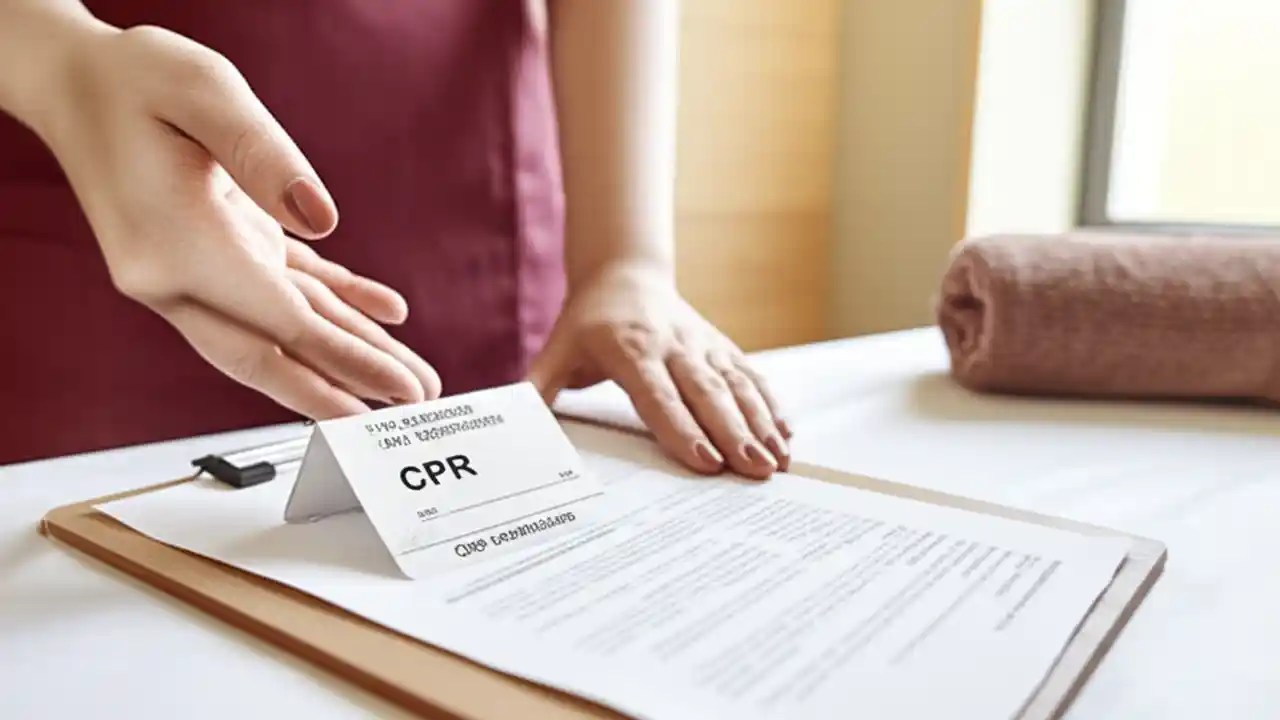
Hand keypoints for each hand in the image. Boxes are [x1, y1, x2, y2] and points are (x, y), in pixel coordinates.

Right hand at [37, 25, 438, 417]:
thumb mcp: (204, 92)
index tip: (396, 391)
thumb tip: (323, 222)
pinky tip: (383, 314)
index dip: (344, 360)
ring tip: (410, 381)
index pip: (278, 323)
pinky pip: (284, 290)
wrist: (75, 84)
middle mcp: (178, 277)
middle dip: (345, 387)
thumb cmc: (133, 80)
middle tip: (410, 414)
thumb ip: (264, 156)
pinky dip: (335, 303)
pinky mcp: (216, 254)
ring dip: (349, 354)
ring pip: (284, 327)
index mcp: (175, 248)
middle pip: (274, 351)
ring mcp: (195, 272)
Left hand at [529, 262, 790, 478]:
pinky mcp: (721, 346)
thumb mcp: (556, 350)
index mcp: (630, 349)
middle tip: (754, 471)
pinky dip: (770, 405)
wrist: (624, 272)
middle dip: (733, 433)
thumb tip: (510, 424)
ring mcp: (702, 345)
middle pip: (706, 394)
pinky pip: (750, 376)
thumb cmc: (587, 322)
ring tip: (777, 461)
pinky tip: (786, 435)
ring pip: (736, 386)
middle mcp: (672, 345)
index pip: (658, 394)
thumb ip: (537, 388)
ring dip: (760, 424)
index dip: (681, 427)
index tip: (704, 460)